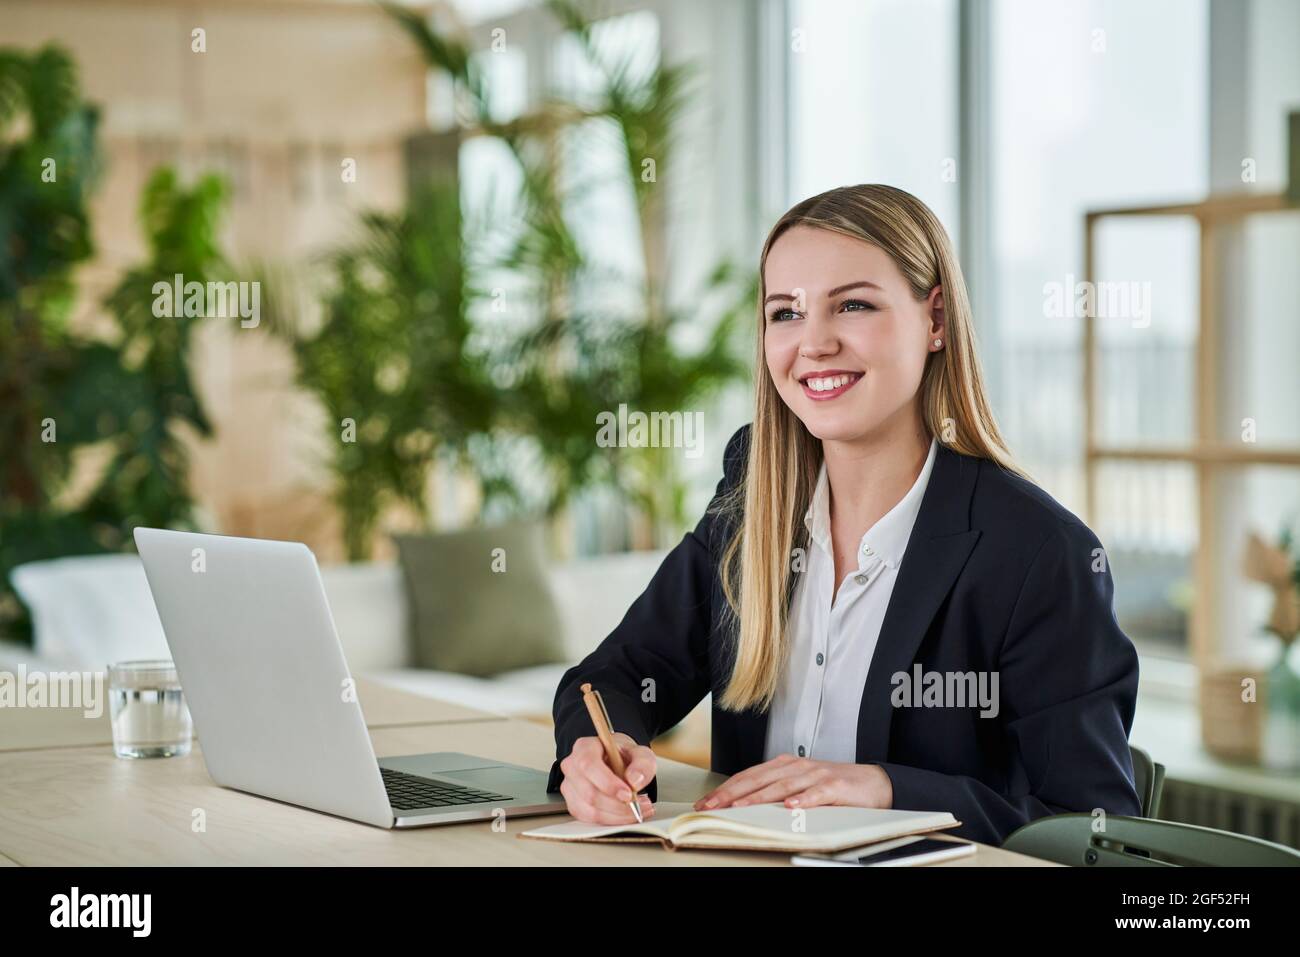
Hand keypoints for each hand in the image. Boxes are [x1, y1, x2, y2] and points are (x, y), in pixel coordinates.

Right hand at [558, 732, 655, 824]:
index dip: (608, 783)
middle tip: (639, 804)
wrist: (616, 763)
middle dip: (618, 804)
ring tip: (637, 809)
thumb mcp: (641, 754)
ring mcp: (570, 787)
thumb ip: (642, 764)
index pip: (589, 765)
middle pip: (589, 792)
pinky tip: (626, 814)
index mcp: (585, 747)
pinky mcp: (573, 804)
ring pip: (590, 810)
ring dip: (617, 815)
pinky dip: (612, 820)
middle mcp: (572, 766)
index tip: (629, 793)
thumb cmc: (623, 756)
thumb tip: (635, 781)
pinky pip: (590, 819)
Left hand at [693, 754, 892, 810]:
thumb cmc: (833, 786)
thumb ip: (775, 792)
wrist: (872, 782)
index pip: (748, 776)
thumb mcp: (799, 786)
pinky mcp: (834, 786)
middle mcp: (796, 767)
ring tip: (740, 806)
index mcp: (784, 765)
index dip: (726, 789)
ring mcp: (815, 775)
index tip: (706, 802)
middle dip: (732, 793)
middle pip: (759, 780)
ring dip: (759, 797)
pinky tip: (791, 806)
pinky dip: (803, 800)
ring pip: (782, 786)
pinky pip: (816, 793)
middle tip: (712, 806)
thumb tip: (743, 804)